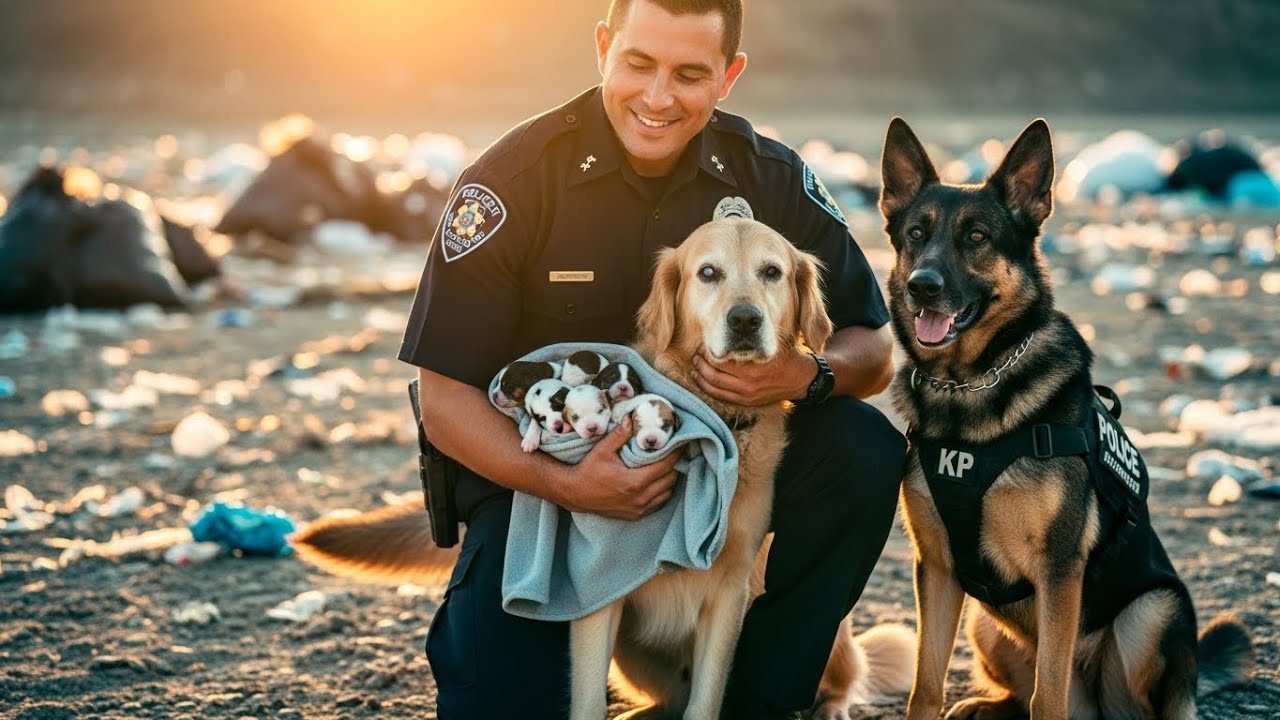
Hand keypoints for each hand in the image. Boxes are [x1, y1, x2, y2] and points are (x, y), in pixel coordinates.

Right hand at [555, 416, 680, 519]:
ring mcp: (639, 508)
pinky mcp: (635, 515)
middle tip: (672, 451)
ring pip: (667, 492)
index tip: (681, 442)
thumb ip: (620, 434)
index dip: (676, 453)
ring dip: (668, 479)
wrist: (574, 493)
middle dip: (674, 465)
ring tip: (664, 465)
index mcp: (635, 481)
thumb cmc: (588, 470)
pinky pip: (658, 503)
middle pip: (670, 479)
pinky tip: (655, 481)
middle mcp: (640, 497)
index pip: (666, 465)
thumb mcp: (602, 450)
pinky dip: (661, 492)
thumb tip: (631, 417)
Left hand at [693, 347, 813, 405]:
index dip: (709, 352)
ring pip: (714, 387)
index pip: (722, 360)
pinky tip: (701, 380)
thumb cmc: (786, 357)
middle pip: (714, 374)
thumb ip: (753, 340)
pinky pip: (720, 396)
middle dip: (701, 363)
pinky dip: (708, 388)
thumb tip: (730, 328)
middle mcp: (748, 384)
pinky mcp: (746, 402)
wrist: (800, 379)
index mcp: (753, 368)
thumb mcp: (771, 344)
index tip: (704, 343)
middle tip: (696, 354)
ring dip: (701, 376)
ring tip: (696, 365)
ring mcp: (746, 395)